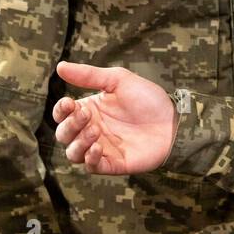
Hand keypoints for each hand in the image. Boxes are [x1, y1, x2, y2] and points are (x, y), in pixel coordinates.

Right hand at [52, 61, 176, 174]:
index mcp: (90, 110)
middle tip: (86, 115)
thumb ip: (89, 75)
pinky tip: (98, 147)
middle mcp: (91, 130)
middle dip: (70, 125)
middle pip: (64, 134)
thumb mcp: (118, 80)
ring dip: (78, 143)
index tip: (69, 103)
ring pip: (73, 153)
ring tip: (95, 130)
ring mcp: (101, 148)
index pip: (62, 114)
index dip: (60, 111)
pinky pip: (92, 167)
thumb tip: (59, 66)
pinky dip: (90, 159)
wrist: (174, 120)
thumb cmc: (148, 99)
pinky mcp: (113, 163)